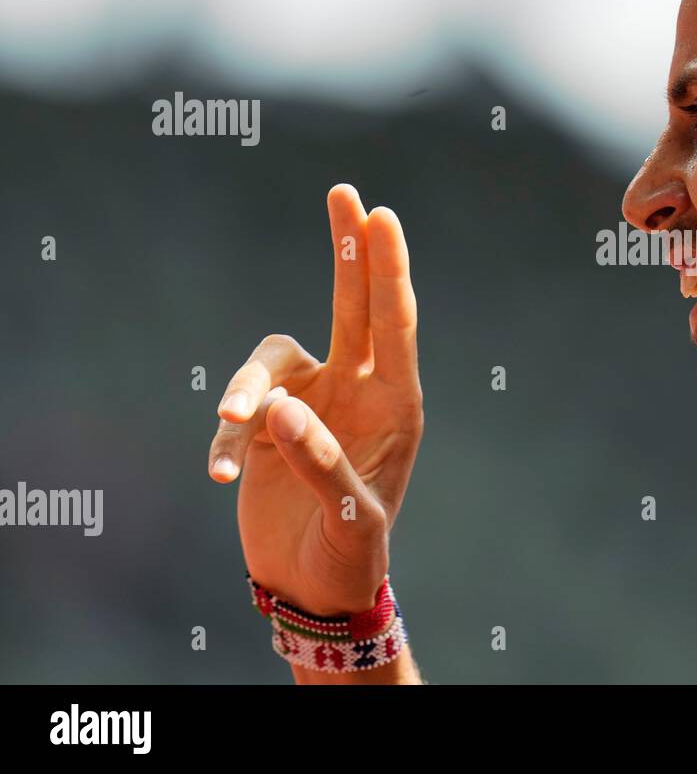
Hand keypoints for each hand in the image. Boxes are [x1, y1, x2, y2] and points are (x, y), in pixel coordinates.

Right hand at [207, 184, 423, 616]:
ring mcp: (310, 403)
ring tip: (228, 424)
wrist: (313, 585)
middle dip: (348, 250)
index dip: (387, 269)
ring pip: (270, 362)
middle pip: (351, 305)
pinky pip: (236, 409)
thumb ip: (320, 462)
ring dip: (244, 387)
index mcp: (395, 404)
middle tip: (345, 192)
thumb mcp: (349, 519)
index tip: (381, 216)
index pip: (394, 324)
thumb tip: (281, 407)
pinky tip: (220, 475)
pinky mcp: (265, 423)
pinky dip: (223, 437)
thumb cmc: (350, 555)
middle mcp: (355, 391)